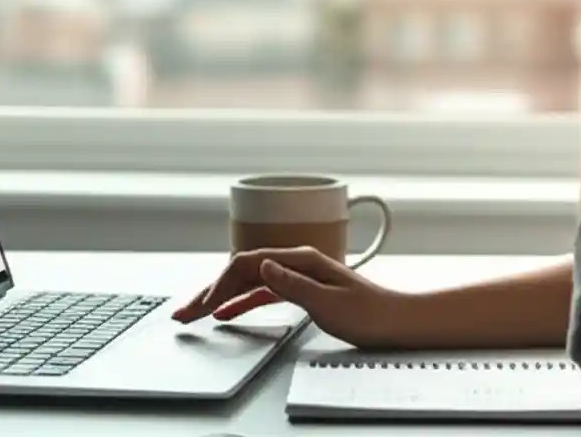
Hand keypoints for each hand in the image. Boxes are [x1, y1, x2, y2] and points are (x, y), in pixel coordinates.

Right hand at [171, 247, 409, 348]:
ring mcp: (297, 274)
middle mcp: (296, 262)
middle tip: (184, 312)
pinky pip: (261, 293)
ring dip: (219, 297)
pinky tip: (226, 312)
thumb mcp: (328, 302)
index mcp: (301, 259)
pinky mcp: (301, 289)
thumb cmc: (370, 314)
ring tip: (194, 313)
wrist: (397, 321)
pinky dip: (240, 302)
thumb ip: (292, 284)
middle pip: (242, 271)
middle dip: (210, 291)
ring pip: (247, 282)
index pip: (248, 264)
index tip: (207, 306)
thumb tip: (262, 265)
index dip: (222, 284)